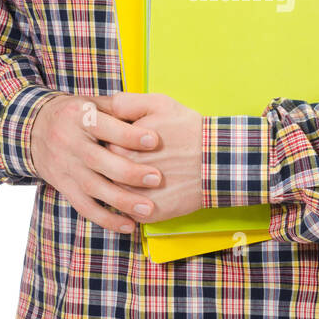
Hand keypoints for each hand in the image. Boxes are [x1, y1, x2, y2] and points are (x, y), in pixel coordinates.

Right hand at [29, 91, 202, 232]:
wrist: (34, 128)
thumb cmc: (77, 114)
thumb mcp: (93, 102)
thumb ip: (120, 106)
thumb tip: (150, 113)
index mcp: (79, 117)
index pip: (105, 126)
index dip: (129, 135)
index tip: (155, 140)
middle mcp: (70, 143)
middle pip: (99, 161)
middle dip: (129, 172)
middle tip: (157, 178)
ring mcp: (65, 167)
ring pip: (93, 188)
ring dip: (122, 201)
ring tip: (148, 209)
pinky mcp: (64, 187)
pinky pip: (84, 207)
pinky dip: (106, 219)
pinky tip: (128, 225)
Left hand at [101, 91, 203, 223]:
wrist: (217, 161)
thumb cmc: (188, 130)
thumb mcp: (159, 104)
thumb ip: (126, 103)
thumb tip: (104, 108)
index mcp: (120, 147)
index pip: (101, 147)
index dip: (113, 143)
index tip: (127, 141)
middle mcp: (122, 175)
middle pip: (106, 172)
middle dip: (117, 165)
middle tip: (140, 158)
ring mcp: (135, 198)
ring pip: (118, 194)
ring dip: (125, 186)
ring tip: (146, 174)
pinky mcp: (149, 215)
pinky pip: (132, 212)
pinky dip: (138, 204)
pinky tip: (150, 191)